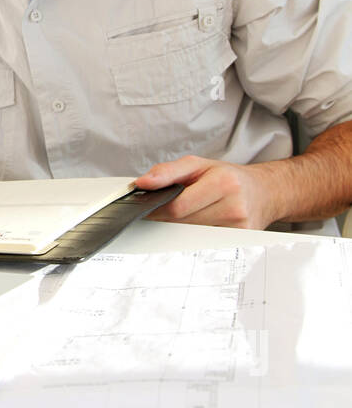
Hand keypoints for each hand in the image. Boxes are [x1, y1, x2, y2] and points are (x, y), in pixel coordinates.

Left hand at [135, 155, 278, 229]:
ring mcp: (238, 228)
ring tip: (189, 213)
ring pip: (192, 235)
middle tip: (165, 209)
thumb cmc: (229, 177)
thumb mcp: (198, 164)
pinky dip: (196, 235)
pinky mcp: (240, 242)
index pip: (178, 206)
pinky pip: (205, 243)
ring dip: (181, 227)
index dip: (156, 209)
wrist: (264, 192)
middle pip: (182, 224)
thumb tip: (142, 183)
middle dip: (167, 218)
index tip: (146, 207)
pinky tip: (201, 224)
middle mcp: (234, 207)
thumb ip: (167, 172)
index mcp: (223, 183)